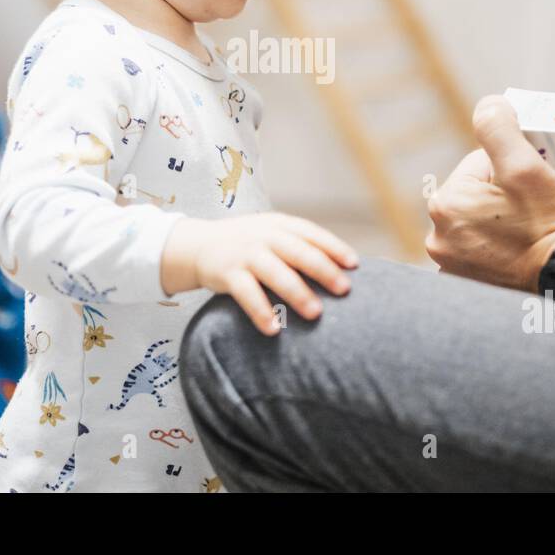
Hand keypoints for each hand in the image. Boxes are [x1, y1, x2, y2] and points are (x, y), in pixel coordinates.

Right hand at [161, 214, 358, 334]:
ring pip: (275, 272)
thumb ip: (300, 246)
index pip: (311, 233)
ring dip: (296, 292)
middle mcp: (264, 236)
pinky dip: (260, 311)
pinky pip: (246, 293)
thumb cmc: (248, 245)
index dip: (334, 247)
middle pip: (298, 251)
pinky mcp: (227, 273)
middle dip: (323, 270)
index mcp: (280, 225)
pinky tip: (274, 329)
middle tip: (344, 289)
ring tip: (315, 313)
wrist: (199, 245)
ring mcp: (245, 254)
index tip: (355, 265)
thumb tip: (343, 270)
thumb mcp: (272, 235)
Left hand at [426, 96, 554, 290]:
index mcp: (444, 203)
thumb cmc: (551, 223)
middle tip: (535, 210)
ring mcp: (450, 265)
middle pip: (478, 194)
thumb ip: (497, 128)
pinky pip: (482, 251)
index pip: (480, 164)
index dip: (513, 170)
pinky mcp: (466, 285)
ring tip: (529, 232)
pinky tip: (520, 253)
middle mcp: (437, 237)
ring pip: (481, 221)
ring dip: (501, 221)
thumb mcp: (526, 166)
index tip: (533, 190)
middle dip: (505, 195)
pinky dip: (499, 249)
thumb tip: (487, 104)